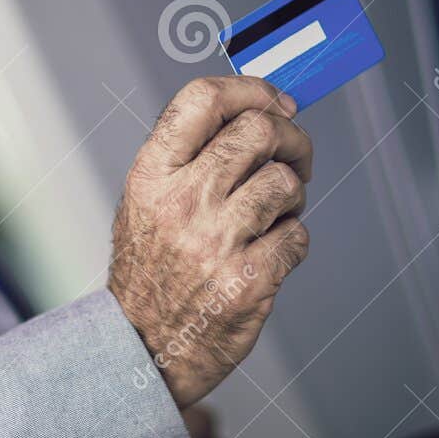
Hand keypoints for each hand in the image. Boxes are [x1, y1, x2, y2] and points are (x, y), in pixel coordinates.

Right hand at [109, 76, 312, 409]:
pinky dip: (292, 241)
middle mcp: (181, 202)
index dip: (250, 89)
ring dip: (292, 196)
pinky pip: (297, 236)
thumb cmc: (150, 272)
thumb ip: (189, 156)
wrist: (140, 349)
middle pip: (258, 131)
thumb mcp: (146, 202)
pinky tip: (270, 253)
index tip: (275, 99)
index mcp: (151, 175)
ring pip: (286, 183)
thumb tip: (255, 110)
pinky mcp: (248, 280)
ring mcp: (215, 242)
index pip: (203, 99)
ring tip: (273, 215)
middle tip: (295, 156)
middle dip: (291, 138)